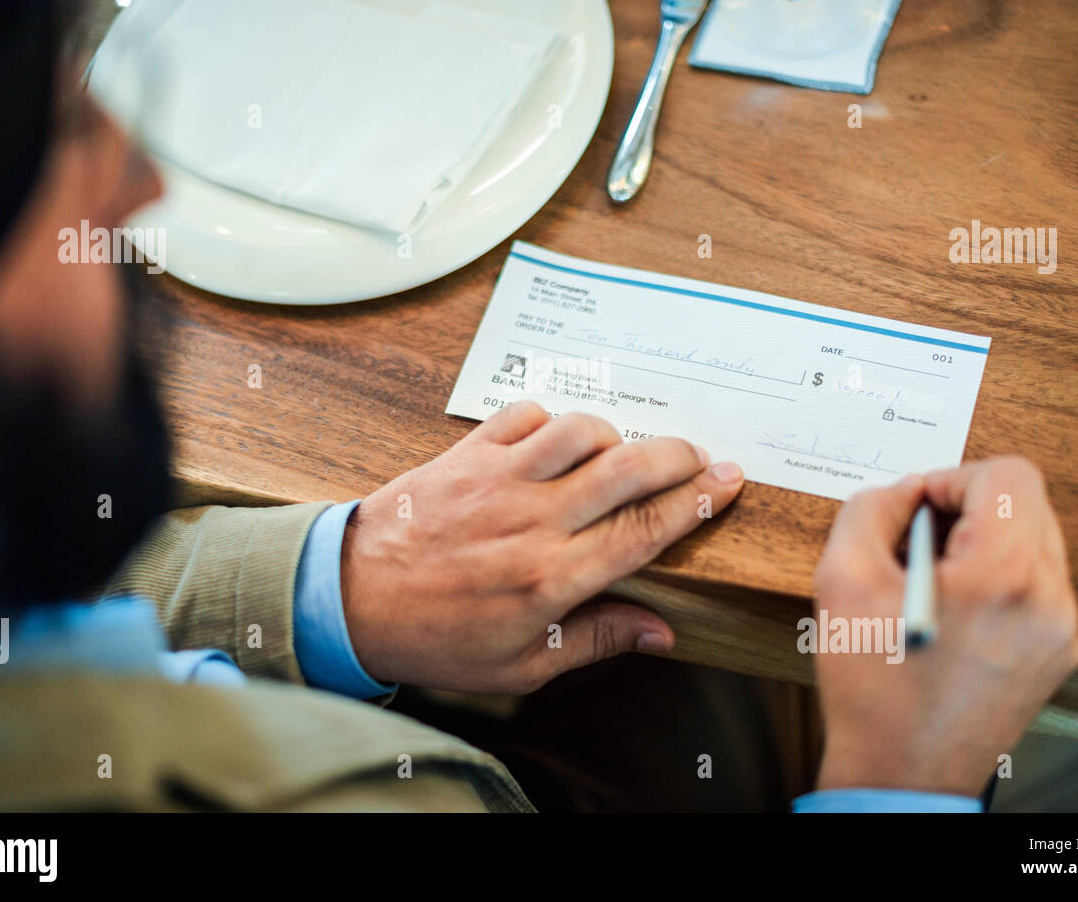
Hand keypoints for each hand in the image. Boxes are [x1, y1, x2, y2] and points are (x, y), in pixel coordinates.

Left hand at [339, 400, 744, 692]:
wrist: (350, 597)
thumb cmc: (433, 637)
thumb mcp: (520, 664)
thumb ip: (595, 640)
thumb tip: (659, 632)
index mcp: (551, 577)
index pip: (646, 528)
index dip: (697, 502)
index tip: (727, 484)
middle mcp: (532, 519)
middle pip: (629, 468)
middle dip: (679, 456)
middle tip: (700, 457)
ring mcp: (498, 478)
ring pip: (582, 430)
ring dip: (616, 436)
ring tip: (623, 455)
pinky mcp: (468, 453)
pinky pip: (526, 413)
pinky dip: (553, 418)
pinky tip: (557, 441)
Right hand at [812, 457, 1077, 796]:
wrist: (902, 775)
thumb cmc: (874, 690)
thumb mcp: (843, 579)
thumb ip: (868, 510)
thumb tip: (900, 491)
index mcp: (1006, 574)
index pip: (1006, 476)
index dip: (951, 477)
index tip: (915, 506)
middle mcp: (1050, 600)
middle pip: (1026, 504)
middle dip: (966, 507)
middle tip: (916, 540)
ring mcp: (1060, 631)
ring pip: (1033, 542)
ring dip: (981, 540)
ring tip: (929, 577)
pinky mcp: (1055, 654)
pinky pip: (1036, 584)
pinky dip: (995, 577)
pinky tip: (949, 608)